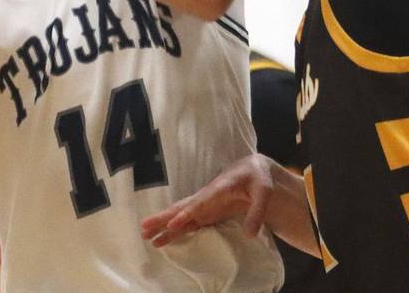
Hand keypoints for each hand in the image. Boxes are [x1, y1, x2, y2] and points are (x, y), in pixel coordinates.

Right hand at [141, 153, 275, 246]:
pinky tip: (162, 238)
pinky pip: (187, 221)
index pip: (200, 203)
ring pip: (180, 214)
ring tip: (145, 235)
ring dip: (163, 225)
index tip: (173, 223)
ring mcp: (204, 205)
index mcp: (219, 188)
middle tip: (144, 228)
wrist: (253, 170)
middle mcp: (206, 196)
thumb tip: (251, 235)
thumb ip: (257, 212)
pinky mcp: (205, 211)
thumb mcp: (264, 192)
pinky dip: (173, 229)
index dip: (187, 213)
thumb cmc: (258, 178)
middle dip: (163, 218)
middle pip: (182, 208)